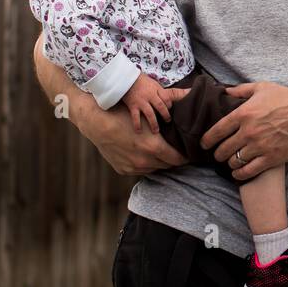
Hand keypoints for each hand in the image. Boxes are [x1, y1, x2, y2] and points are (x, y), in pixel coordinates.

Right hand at [72, 83, 191, 175]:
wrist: (97, 123)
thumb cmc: (125, 116)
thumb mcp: (149, 120)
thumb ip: (167, 130)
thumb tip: (185, 131)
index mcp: (154, 148)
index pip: (178, 159)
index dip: (185, 157)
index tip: (189, 153)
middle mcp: (144, 161)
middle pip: (167, 165)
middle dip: (173, 160)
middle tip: (177, 153)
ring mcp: (133, 167)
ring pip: (154, 169)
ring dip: (159, 163)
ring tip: (162, 154)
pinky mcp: (123, 170)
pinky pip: (141, 170)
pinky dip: (146, 164)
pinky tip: (146, 156)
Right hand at [121, 72, 178, 132]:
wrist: (125, 79)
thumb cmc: (143, 82)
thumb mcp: (156, 84)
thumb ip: (168, 91)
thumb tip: (190, 91)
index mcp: (157, 89)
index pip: (167, 97)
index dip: (170, 104)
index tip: (171, 109)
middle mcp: (150, 95)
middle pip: (160, 106)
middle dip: (165, 115)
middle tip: (168, 121)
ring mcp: (141, 101)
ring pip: (149, 113)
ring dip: (153, 123)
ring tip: (156, 131)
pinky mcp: (132, 105)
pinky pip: (135, 116)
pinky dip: (137, 124)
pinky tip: (139, 131)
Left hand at [200, 82, 287, 181]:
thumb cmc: (287, 98)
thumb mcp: (262, 88)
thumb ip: (241, 90)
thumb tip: (225, 91)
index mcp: (243, 113)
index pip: (216, 131)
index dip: (207, 140)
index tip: (204, 144)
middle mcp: (248, 131)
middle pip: (223, 149)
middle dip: (217, 154)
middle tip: (218, 155)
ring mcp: (260, 146)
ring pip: (234, 161)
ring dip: (230, 163)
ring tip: (231, 162)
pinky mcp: (271, 158)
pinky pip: (249, 171)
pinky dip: (240, 174)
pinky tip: (238, 173)